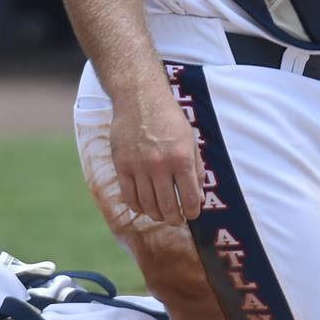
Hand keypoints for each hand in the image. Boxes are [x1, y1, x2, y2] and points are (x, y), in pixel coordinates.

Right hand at [108, 84, 203, 225]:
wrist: (139, 100)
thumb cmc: (169, 119)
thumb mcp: (189, 140)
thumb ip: (196, 169)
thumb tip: (198, 197)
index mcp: (181, 159)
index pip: (189, 197)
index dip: (192, 211)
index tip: (192, 214)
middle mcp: (160, 165)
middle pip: (168, 206)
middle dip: (175, 219)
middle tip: (177, 220)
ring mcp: (138, 167)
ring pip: (148, 205)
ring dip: (157, 215)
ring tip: (162, 215)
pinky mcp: (121, 166)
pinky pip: (129, 196)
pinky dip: (138, 206)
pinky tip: (144, 206)